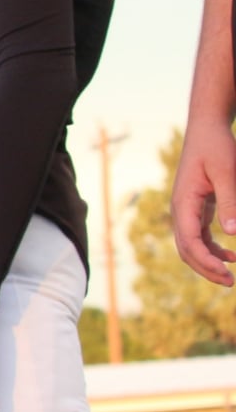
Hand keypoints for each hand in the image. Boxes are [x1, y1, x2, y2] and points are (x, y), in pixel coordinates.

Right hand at [170, 121, 235, 285]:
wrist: (207, 130)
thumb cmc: (217, 148)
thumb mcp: (227, 173)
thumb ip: (229, 202)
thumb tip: (232, 234)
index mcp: (183, 203)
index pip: (189, 241)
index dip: (206, 261)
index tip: (227, 273)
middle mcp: (180, 209)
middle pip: (186, 249)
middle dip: (205, 268)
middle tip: (230, 282)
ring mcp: (187, 209)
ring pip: (191, 245)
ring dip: (208, 262)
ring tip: (230, 275)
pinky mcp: (196, 207)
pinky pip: (199, 236)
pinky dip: (212, 249)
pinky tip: (231, 254)